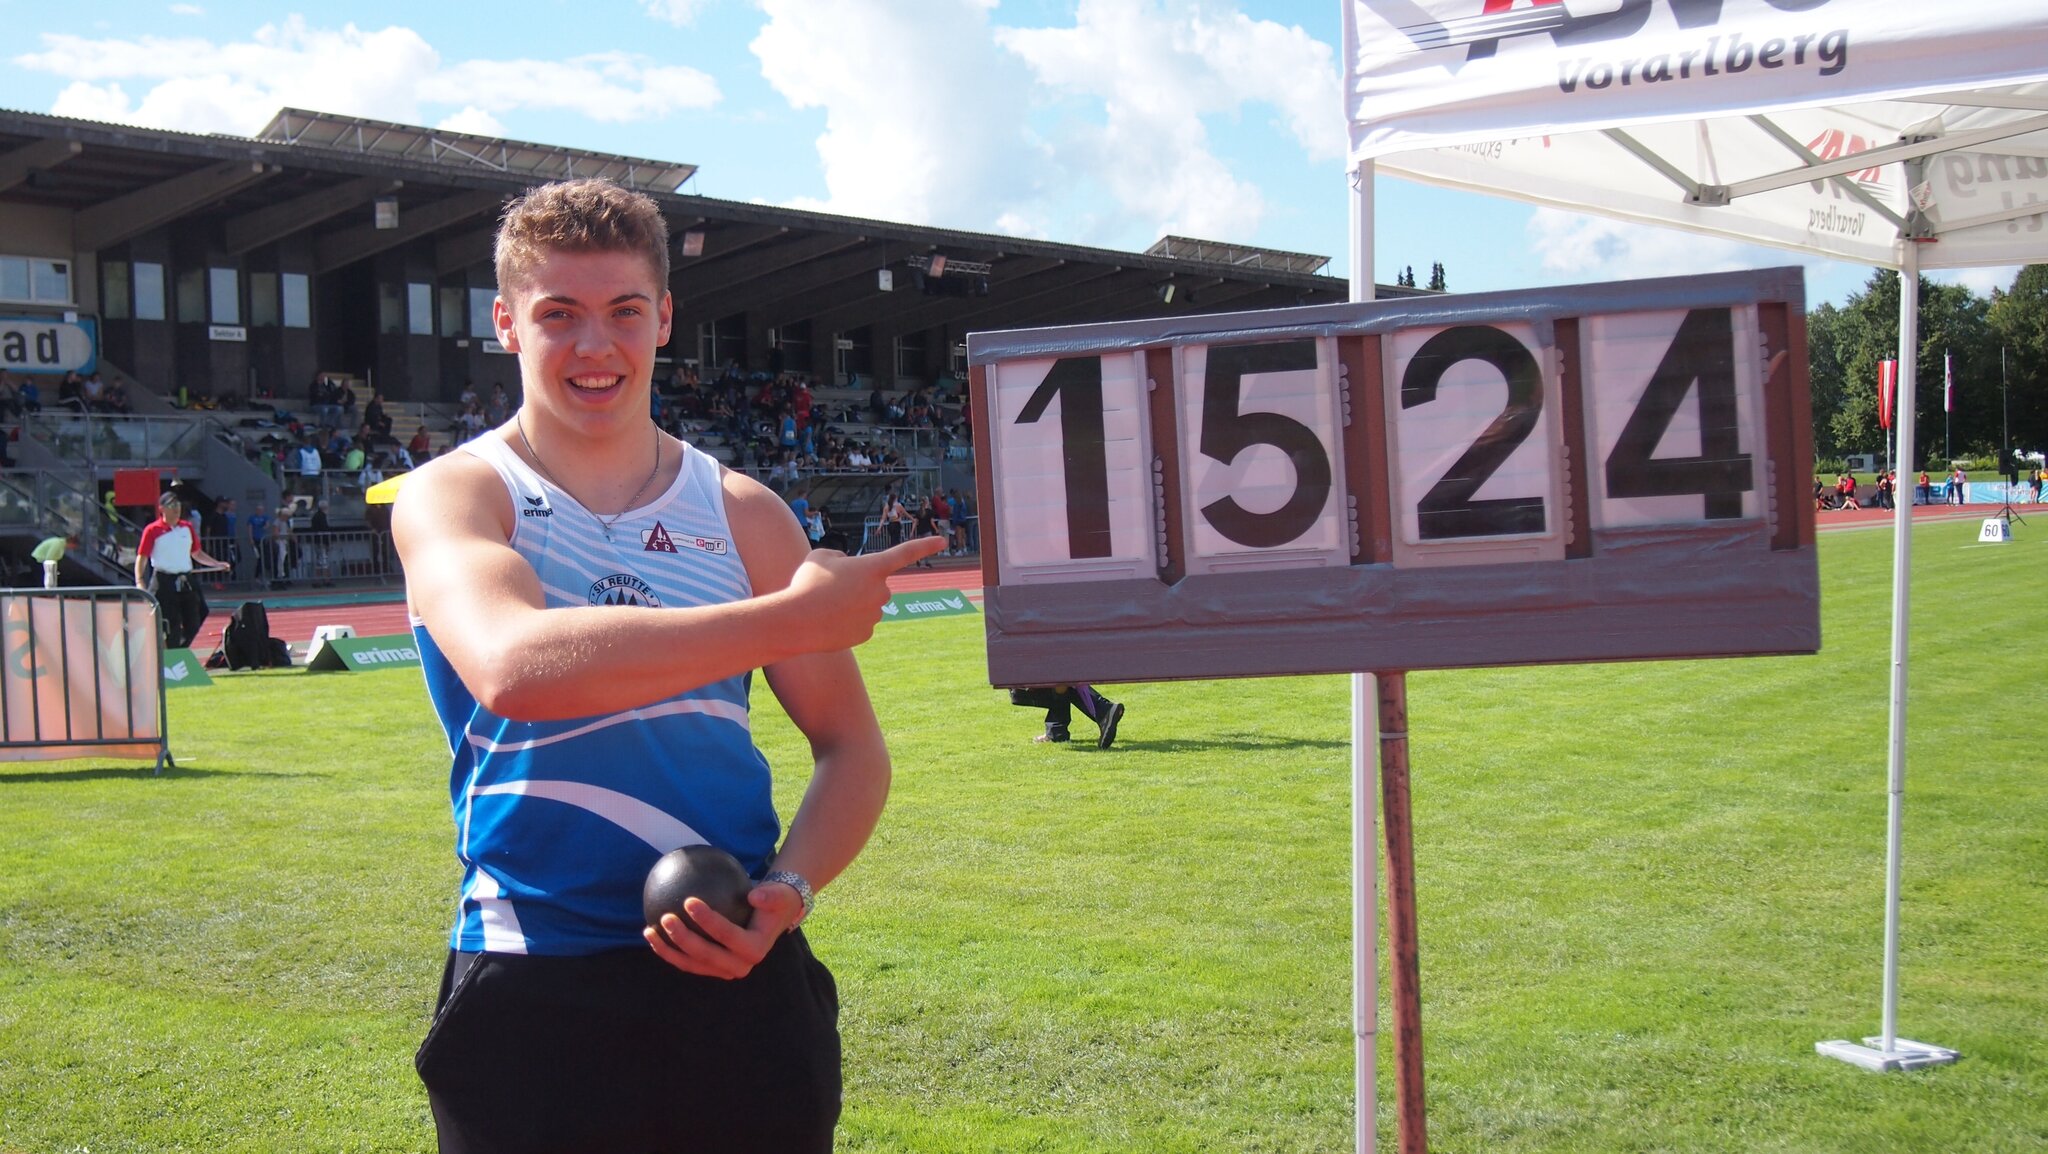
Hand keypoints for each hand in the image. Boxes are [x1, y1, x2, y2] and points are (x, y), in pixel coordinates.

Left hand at [641, 878, 806, 979]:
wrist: (771, 919)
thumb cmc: (773, 902)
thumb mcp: (778, 895)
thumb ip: (770, 895)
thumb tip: (754, 896)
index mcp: (754, 950)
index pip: (728, 936)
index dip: (708, 921)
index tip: (689, 900)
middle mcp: (740, 966)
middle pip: (706, 955)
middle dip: (683, 939)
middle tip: (666, 917)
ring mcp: (724, 971)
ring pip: (692, 964)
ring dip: (668, 950)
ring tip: (649, 931)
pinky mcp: (711, 969)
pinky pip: (686, 962)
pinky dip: (668, 951)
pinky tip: (651, 934)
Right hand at [778, 536, 946, 650]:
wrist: (797, 620)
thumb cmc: (807, 583)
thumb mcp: (820, 557)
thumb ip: (838, 557)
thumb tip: (846, 567)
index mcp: (874, 568)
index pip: (905, 553)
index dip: (924, 546)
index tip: (943, 541)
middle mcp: (881, 591)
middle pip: (876, 584)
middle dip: (859, 584)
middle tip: (832, 587)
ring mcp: (876, 614)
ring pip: (867, 604)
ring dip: (851, 602)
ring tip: (826, 604)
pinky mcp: (867, 633)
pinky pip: (860, 622)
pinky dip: (847, 620)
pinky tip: (830, 621)